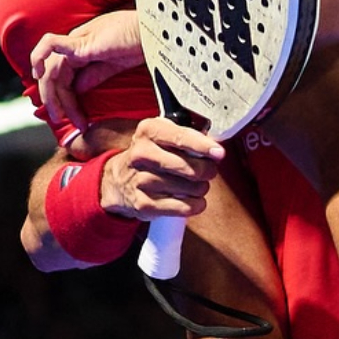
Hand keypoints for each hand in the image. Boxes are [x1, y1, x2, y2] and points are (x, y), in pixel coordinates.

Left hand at [30, 10, 143, 144]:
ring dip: (51, 94)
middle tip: (63, 121)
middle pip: (55, 75)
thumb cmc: (138, 43)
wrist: (152, 32)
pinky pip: (51, 45)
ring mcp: (77, 41)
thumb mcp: (113, 66)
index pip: (64, 77)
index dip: (67, 101)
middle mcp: (76, 44)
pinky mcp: (80, 41)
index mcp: (84, 49)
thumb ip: (94, 76)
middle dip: (56, 101)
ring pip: (51, 68)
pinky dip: (39, 56)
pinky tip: (39, 74)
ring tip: (61, 115)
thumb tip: (78, 89)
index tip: (80, 122)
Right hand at [101, 116, 225, 220]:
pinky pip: (182, 207)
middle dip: (207, 170)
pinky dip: (194, 204)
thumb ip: (188, 137)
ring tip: (197, 185)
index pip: (180, 137)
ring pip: (189, 188)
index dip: (203, 146)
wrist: (119, 181)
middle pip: (188, 167)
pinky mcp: (144, 204)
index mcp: (148, 131)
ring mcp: (141, 180)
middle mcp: (141, 154)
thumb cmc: (150, 156)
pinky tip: (193, 199)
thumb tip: (215, 147)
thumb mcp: (162, 136)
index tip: (218, 153)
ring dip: (201, 188)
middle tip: (209, 171)